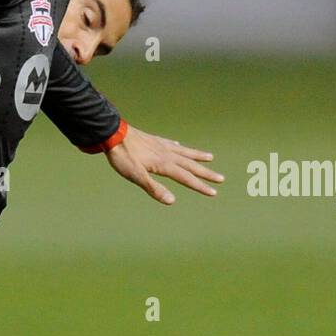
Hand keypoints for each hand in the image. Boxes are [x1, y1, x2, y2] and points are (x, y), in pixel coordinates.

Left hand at [105, 128, 220, 205]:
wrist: (114, 134)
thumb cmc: (123, 157)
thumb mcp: (136, 176)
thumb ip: (154, 188)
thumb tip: (172, 201)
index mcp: (165, 165)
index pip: (186, 178)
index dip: (200, 186)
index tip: (213, 192)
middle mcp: (167, 154)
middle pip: (190, 165)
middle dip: (206, 173)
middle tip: (221, 178)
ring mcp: (161, 145)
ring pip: (184, 152)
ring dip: (197, 156)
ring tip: (210, 157)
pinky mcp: (153, 140)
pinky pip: (170, 144)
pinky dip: (178, 147)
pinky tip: (179, 145)